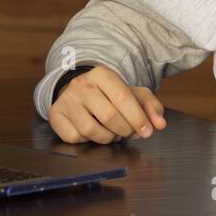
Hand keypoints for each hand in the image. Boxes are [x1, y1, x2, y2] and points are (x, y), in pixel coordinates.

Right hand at [48, 65, 166, 144]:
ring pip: (90, 130)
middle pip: (108, 116)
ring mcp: (66, 99)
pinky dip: (88, 141)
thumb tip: (159, 124)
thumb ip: (151, 108)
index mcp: (102, 74)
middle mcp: (81, 84)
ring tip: (112, 132)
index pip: (123, 99)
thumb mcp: (134, 95)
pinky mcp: (55, 114)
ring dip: (107, 138)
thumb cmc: (112, 96)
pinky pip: (74, 138)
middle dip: (124, 130)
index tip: (147, 132)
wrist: (81, 92)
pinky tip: (93, 132)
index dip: (138, 119)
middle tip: (129, 133)